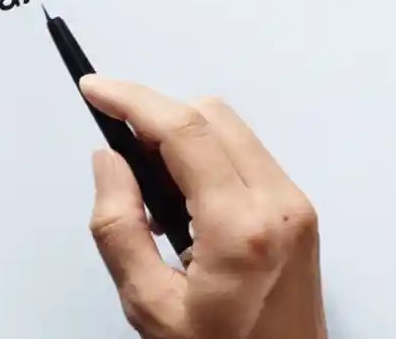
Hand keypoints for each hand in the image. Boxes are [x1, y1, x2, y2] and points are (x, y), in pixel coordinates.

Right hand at [80, 75, 327, 338]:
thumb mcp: (150, 306)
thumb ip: (119, 228)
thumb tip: (109, 161)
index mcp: (241, 229)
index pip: (184, 132)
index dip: (133, 100)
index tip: (97, 90)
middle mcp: (279, 205)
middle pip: (211, 114)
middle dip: (156, 111)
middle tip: (116, 140)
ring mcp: (295, 205)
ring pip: (231, 128)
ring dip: (182, 133)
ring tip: (149, 186)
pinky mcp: (298, 211)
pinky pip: (247, 153)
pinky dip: (207, 154)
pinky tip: (183, 197)